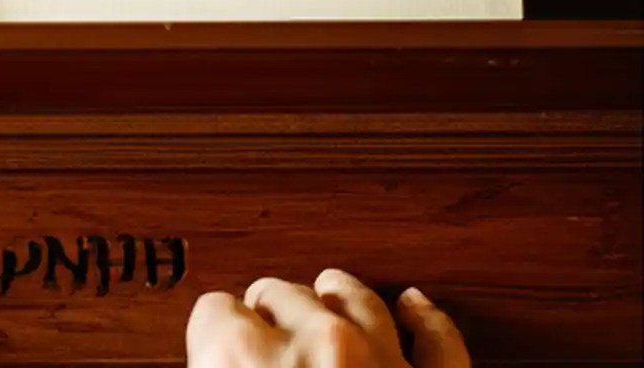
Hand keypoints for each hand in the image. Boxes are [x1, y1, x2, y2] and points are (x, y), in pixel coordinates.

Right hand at [187, 269, 468, 366]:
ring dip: (337, 294)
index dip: (214, 330)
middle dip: (269, 312)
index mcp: (241, 356)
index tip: (216, 343)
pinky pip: (438, 344)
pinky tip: (417, 304)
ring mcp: (382, 364)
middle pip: (280, 292)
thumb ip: (212, 367)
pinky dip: (428, 320)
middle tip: (264, 334)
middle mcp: (315, 346)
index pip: (214, 312)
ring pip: (355, 299)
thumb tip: (209, 360)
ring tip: (329, 288)